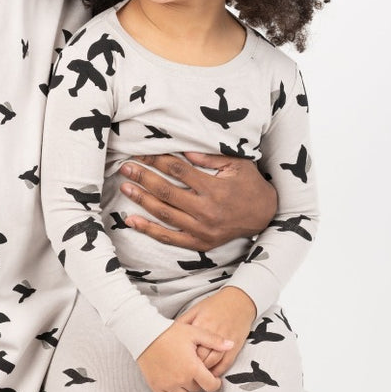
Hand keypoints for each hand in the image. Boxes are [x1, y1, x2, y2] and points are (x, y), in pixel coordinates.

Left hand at [119, 152, 276, 251]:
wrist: (265, 216)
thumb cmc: (249, 185)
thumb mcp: (237, 164)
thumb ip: (210, 157)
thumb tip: (182, 149)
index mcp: (214, 188)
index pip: (178, 170)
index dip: (157, 160)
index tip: (141, 153)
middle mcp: (206, 210)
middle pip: (166, 192)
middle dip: (143, 178)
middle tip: (126, 167)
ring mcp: (201, 229)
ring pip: (163, 214)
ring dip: (141, 200)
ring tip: (125, 187)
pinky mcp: (199, 243)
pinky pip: (168, 238)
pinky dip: (148, 230)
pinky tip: (131, 220)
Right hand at [136, 322, 230, 391]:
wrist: (145, 334)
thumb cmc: (170, 332)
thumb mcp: (195, 332)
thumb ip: (214, 340)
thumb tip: (231, 345)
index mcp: (193, 367)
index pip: (211, 385)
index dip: (216, 383)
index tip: (215, 379)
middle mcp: (181, 379)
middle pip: (197, 389)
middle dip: (201, 382)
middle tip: (199, 374)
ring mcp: (168, 384)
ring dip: (188, 389)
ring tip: (188, 379)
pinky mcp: (156, 386)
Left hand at [176, 286, 256, 377]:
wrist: (239, 301)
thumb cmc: (215, 305)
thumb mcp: (196, 309)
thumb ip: (184, 321)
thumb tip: (169, 333)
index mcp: (202, 324)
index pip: (190, 346)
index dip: (182, 357)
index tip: (175, 363)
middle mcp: (214, 333)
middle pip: (201, 356)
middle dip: (191, 367)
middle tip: (183, 374)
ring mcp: (226, 341)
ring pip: (213, 362)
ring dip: (204, 372)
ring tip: (195, 377)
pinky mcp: (236, 346)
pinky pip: (226, 363)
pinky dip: (218, 371)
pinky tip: (210, 375)